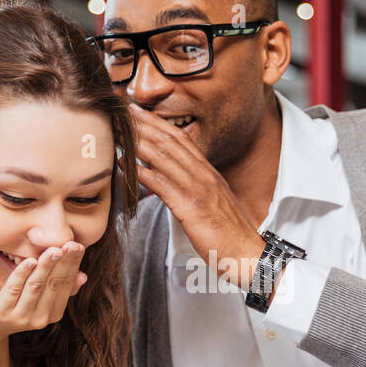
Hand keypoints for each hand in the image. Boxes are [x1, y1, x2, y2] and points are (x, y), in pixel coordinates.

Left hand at [0, 242, 85, 347]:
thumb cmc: (12, 304)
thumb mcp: (37, 297)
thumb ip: (57, 286)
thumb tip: (83, 276)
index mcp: (52, 314)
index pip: (66, 285)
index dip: (73, 265)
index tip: (78, 246)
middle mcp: (39, 319)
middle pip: (54, 285)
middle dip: (64, 262)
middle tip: (71, 243)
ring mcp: (19, 318)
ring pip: (36, 287)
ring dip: (46, 266)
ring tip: (54, 249)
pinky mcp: (0, 313)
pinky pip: (13, 289)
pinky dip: (22, 274)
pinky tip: (30, 260)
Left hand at [129, 104, 265, 289]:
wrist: (247, 255)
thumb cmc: (229, 236)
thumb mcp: (213, 205)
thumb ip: (194, 191)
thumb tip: (171, 184)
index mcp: (209, 174)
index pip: (181, 140)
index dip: (158, 123)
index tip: (139, 112)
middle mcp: (204, 175)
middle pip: (170, 141)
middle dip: (145, 124)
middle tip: (122, 111)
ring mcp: (199, 189)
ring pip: (165, 156)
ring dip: (138, 141)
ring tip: (117, 132)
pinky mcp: (192, 208)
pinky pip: (162, 184)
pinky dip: (141, 172)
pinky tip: (124, 165)